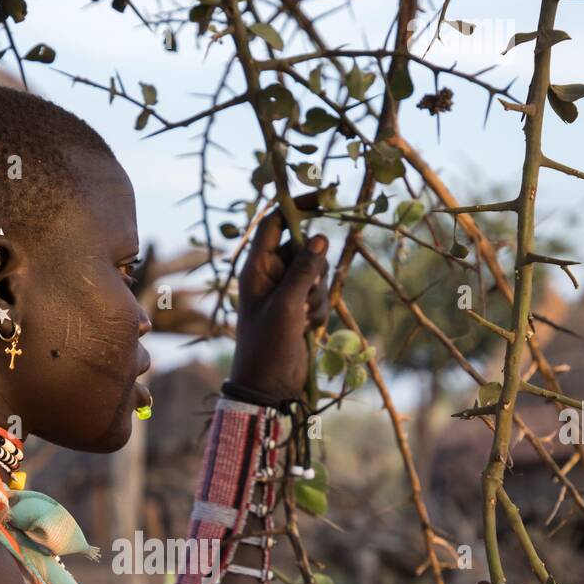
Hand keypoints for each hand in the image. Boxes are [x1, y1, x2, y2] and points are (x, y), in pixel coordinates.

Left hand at [229, 199, 329, 402]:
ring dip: (317, 296)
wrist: (267, 386)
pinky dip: (319, 311)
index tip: (327, 197)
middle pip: (304, 248)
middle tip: (305, 296)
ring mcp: (286, 292)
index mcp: (255, 267)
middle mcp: (270, 274)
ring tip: (303, 319)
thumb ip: (303, 270)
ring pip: (316, 273)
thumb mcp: (286, 306)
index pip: (276, 221)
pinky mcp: (299, 308)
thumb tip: (320, 236)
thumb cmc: (267, 346)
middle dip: (313, 270)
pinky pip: (320, 296)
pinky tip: (307, 331)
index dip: (299, 205)